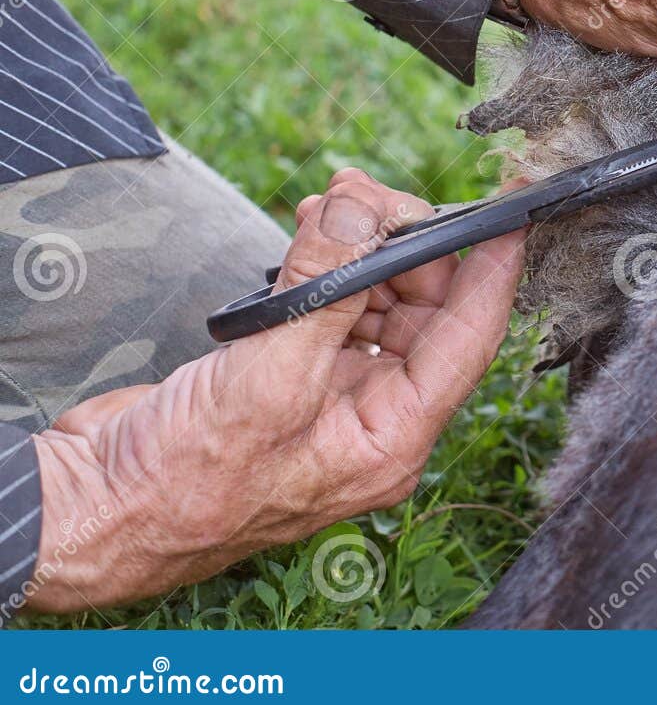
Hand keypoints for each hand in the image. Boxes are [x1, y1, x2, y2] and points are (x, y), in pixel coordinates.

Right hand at [23, 170, 524, 611]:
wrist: (94, 511)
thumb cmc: (181, 483)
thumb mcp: (264, 381)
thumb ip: (321, 292)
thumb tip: (362, 213)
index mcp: (393, 439)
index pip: (470, 338)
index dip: (494, 268)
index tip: (514, 209)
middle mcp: (374, 419)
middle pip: (427, 311)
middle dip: (408, 243)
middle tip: (369, 193)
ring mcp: (332, 397)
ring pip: (380, 303)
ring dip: (365, 249)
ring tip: (334, 203)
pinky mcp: (290, 376)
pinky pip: (332, 309)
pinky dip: (328, 268)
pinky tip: (311, 235)